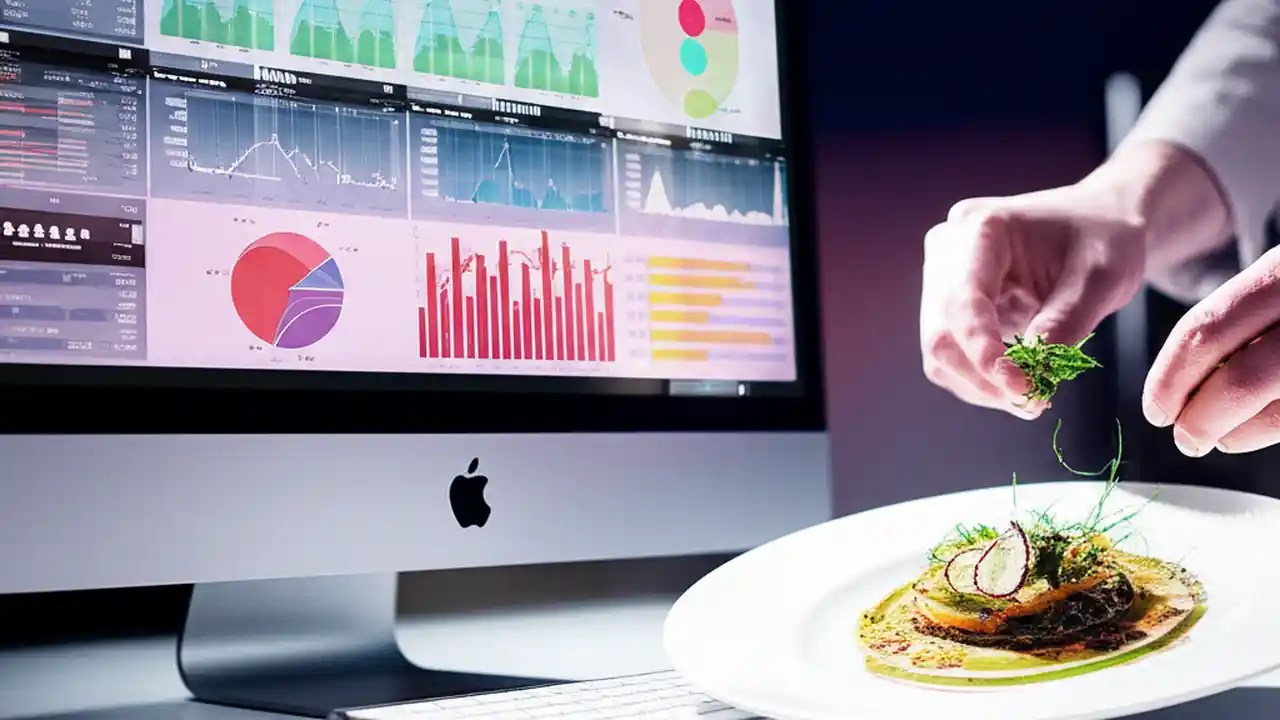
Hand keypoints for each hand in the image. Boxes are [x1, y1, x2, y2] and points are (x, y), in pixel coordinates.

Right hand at [920, 182, 1146, 418]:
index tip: (1022, 389)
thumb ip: (1065, 322)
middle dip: (983, 378)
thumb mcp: (1102, 278)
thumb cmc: (1105, 239)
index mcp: (981, 228)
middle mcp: (949, 251)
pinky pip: (953, 355)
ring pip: (941, 352)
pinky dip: (983, 378)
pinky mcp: (951, 304)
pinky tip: (1019, 380)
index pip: (964, 303)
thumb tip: (1030, 375)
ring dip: (982, 385)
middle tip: (1033, 402)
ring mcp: (943, 278)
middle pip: (941, 334)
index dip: (984, 353)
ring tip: (1032, 395)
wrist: (1101, 222)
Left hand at [1144, 245, 1279, 455]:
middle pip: (1238, 378)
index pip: (1204, 330)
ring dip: (1228, 432)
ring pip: (1271, 404)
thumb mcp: (1276, 284)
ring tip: (1207, 437)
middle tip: (1179, 434)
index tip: (1154, 406)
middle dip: (1198, 416)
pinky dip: (1261, 430)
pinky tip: (1241, 436)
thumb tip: (1179, 381)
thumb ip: (1238, 321)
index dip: (1169, 376)